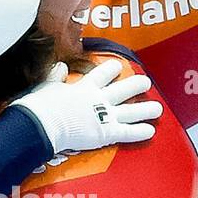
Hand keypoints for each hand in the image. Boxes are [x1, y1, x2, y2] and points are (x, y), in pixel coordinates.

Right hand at [10, 57, 162, 153]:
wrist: (41, 123)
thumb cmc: (40, 106)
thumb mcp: (46, 85)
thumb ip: (55, 76)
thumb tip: (60, 65)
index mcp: (84, 87)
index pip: (102, 73)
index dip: (112, 68)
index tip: (118, 66)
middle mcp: (98, 99)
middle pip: (123, 89)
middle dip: (136, 85)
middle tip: (146, 82)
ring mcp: (104, 115)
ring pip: (131, 111)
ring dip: (146, 109)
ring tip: (158, 108)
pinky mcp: (106, 132)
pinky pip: (127, 132)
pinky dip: (139, 132)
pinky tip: (151, 131)